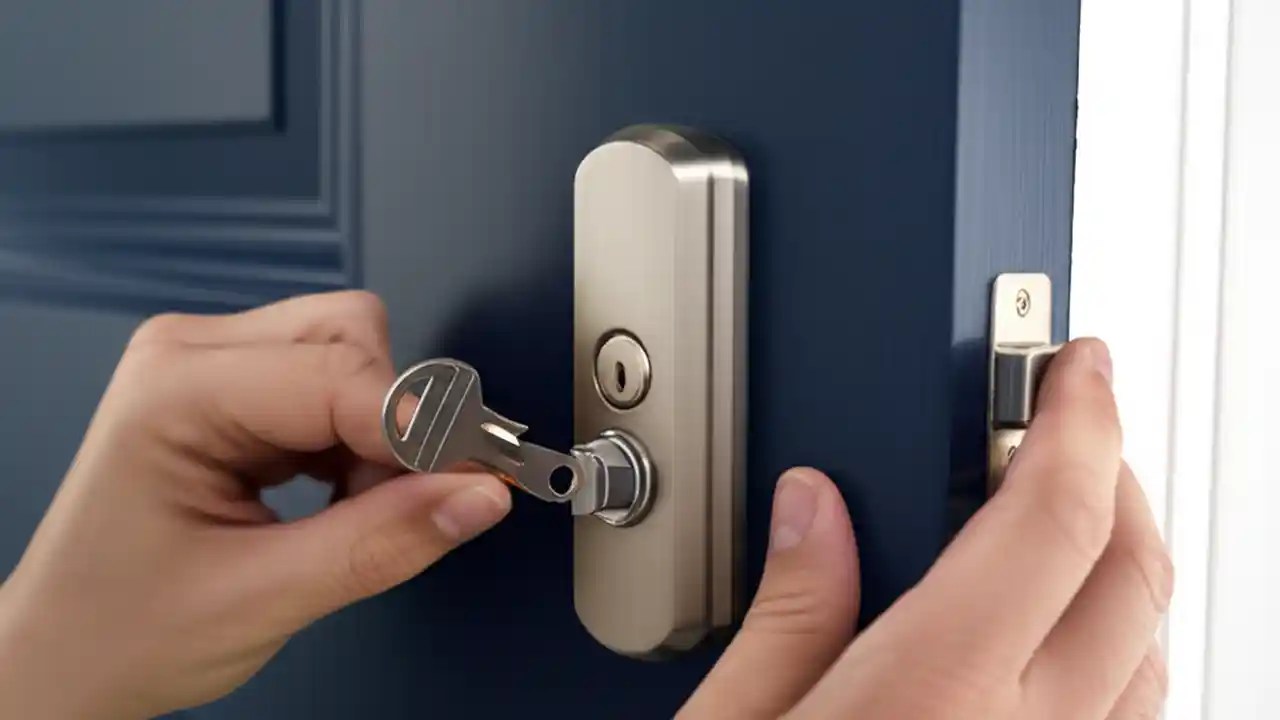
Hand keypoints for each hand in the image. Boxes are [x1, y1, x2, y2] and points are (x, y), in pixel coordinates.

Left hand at [0, 292, 512, 719]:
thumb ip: (381, 542)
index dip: (420, 428)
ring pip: (354, 357)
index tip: (478, 481)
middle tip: (403, 505)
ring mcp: (213, 366)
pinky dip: (362, 443)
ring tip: (353, 510)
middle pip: (351, 336)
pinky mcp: (237, 391)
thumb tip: (479, 494)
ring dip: (382, 435)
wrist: (64, 658)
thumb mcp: (261, 598)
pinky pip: (337, 387)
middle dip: (398, 422)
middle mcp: (193, 354)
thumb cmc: (121, 632)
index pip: (340, 375)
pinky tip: (337, 497)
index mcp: (176, 389)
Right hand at [681, 339, 1170, 718]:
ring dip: (1123, 557)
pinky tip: (1061, 629)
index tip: (1077, 368)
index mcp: (930, 694)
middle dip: (1114, 469)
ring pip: (1150, 648)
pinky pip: (1129, 712)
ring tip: (1064, 509)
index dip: (1079, 420)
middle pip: (1131, 573)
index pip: (1053, 522)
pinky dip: (1119, 643)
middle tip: (1066, 420)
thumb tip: (811, 508)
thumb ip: (785, 614)